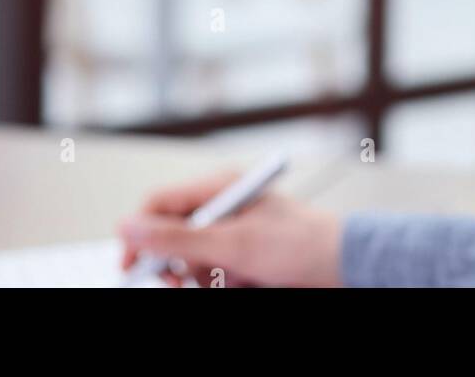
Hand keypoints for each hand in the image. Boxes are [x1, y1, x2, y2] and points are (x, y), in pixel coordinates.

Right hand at [117, 171, 342, 287]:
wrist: (345, 268)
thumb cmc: (303, 243)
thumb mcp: (233, 242)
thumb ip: (177, 237)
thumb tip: (129, 227)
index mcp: (219, 190)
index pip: (160, 205)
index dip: (140, 234)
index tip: (132, 266)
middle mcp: (223, 211)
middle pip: (172, 239)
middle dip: (174, 265)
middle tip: (180, 282)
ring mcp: (233, 238)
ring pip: (191, 265)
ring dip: (203, 279)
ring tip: (232, 281)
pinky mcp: (243, 263)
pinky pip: (212, 278)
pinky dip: (222, 285)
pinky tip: (245, 283)